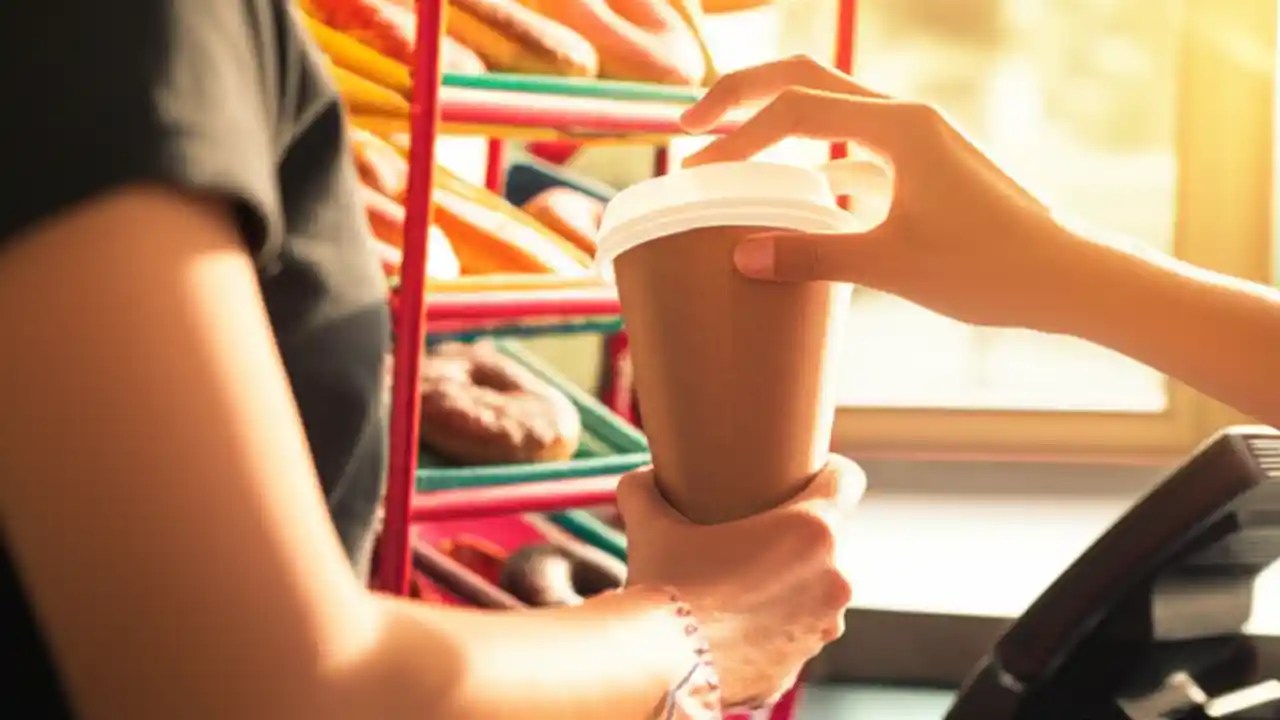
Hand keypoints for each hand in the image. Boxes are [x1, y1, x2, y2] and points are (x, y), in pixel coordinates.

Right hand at [617, 455, 863, 709]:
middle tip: (752, 535)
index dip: (827, 470)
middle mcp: (833, 581)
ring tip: (740, 586)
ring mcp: (820, 631)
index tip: (803, 473)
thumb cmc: (664, 584)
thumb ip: (645, 490)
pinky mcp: (797, 669)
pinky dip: (768, 632)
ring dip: (787, 588)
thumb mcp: (651, 524)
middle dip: (795, 539)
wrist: (656, 667)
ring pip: (812, 595)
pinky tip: (731, 629)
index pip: (846, 479)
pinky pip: (789, 639)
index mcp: (812, 533)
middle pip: (826, 542)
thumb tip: (638, 477)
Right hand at [679, 55, 1087, 331]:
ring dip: (779, 128)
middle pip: (808, 81)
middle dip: (745, 96)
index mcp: (899, 125)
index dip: (736, 137)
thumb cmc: (992, 267)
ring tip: (734, 160)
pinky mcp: (927, 170)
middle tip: (694, 126)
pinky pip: (857, 154)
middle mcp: (908, 118)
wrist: (1069, 278)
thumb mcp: (891, 265)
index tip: (696, 168)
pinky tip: (797, 203)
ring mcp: (920, 141)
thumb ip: (812, 255)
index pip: (794, 110)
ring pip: (832, 115)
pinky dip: (817, 168)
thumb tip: (741, 257)